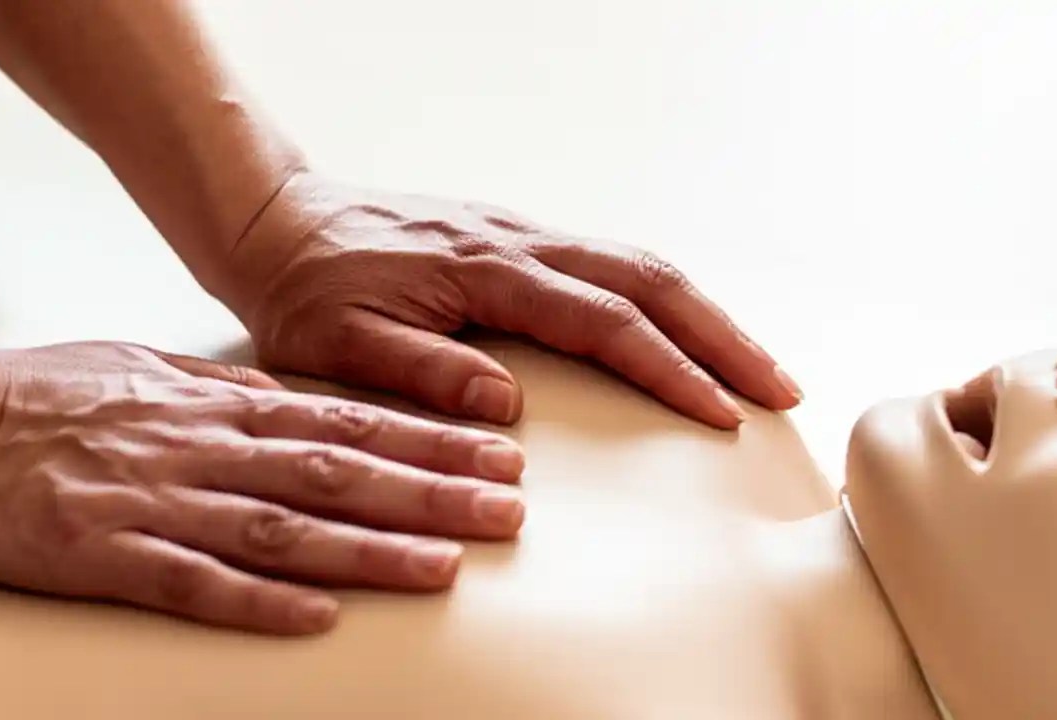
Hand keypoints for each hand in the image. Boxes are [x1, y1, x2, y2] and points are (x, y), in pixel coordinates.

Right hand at [0, 342, 525, 634]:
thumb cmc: (45, 391)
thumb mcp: (151, 371)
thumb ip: (228, 390)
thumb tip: (295, 401)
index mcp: (221, 405)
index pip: (350, 421)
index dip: (433, 439)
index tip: (498, 452)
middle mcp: (205, 450)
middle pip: (341, 472)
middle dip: (432, 492)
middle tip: (509, 509)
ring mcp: (159, 503)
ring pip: (286, 528)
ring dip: (371, 548)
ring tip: (446, 565)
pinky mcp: (105, 556)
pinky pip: (194, 585)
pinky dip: (259, 603)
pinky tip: (318, 620)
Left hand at [221, 171, 801, 429]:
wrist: (276, 223)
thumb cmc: (306, 287)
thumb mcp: (342, 344)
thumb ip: (422, 372)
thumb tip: (506, 408)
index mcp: (486, 270)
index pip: (604, 322)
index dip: (670, 369)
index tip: (721, 414)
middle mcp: (520, 241)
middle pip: (650, 279)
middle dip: (723, 336)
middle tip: (780, 387)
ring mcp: (523, 233)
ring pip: (639, 263)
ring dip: (704, 313)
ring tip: (754, 363)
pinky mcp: (516, 238)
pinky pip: (610, 261)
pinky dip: (663, 297)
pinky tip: (680, 327)